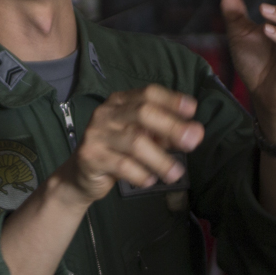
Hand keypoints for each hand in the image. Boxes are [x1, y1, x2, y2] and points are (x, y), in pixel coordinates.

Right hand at [53, 85, 204, 205]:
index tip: (192, 110)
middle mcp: (106, 113)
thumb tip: (196, 134)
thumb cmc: (118, 152)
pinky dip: (140, 174)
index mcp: (120, 102)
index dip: (171, 99)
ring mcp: (96, 133)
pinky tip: (150, 180)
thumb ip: (166, 134)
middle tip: (193, 142)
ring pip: (135, 142)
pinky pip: (122, 165)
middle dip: (171, 126)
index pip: (148, 93)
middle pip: (143, 112)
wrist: (80, 176)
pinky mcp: (90, 156)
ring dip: (160, 159)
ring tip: (176, 174)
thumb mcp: (143, 138)